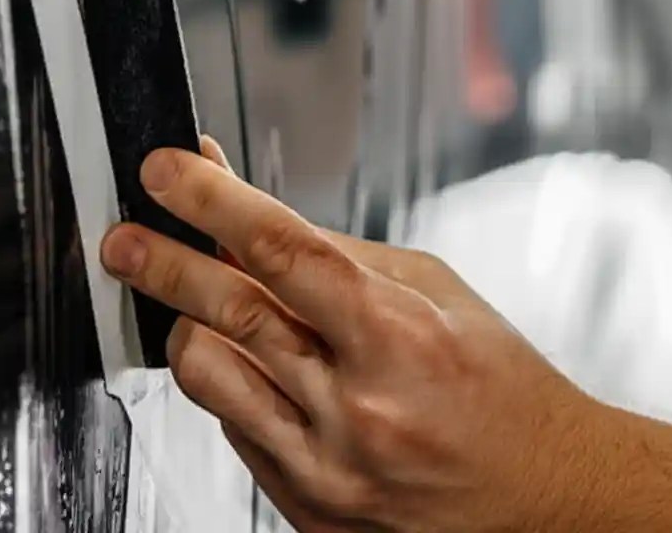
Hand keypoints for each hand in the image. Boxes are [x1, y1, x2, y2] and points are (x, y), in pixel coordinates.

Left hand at [100, 140, 623, 531]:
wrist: (545, 496)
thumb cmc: (502, 389)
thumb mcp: (437, 295)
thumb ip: (338, 258)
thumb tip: (249, 219)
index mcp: (401, 339)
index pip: (283, 251)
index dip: (211, 200)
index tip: (167, 172)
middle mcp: (358, 409)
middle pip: (228, 314)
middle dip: (161, 263)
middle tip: (125, 238)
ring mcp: (327, 467)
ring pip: (209, 378)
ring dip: (188, 327)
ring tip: (193, 305)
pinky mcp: (308, 506)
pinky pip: (235, 429)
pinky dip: (235, 385)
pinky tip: (258, 367)